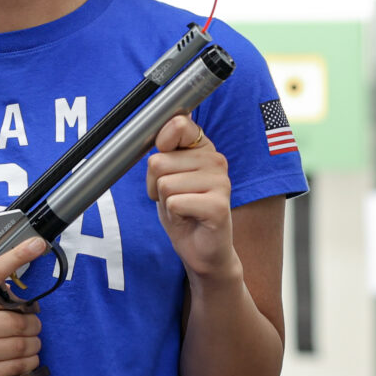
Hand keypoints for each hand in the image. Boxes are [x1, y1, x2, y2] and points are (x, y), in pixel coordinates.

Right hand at [0, 238, 45, 375]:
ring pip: (20, 345)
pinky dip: (27, 364)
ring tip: (33, 344)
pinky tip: (27, 361)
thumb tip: (3, 293)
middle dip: (34, 323)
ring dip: (34, 345)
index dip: (18, 256)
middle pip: (17, 319)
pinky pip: (13, 368)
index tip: (37, 244)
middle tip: (34, 325)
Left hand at [146, 115, 236, 280]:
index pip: (177, 124)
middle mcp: (216, 160)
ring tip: (182, 209)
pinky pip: (173, 202)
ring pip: (164, 184)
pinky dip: (173, 214)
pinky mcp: (218, 205)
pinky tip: (188, 219)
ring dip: (164, 201)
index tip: (166, 167)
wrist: (201, 250)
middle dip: (155, 185)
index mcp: (204, 148)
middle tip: (174, 198)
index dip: (160, 148)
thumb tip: (163, 126)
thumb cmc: (182, 211)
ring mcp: (220, 182)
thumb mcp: (166, 175)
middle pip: (158, 161)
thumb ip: (163, 150)